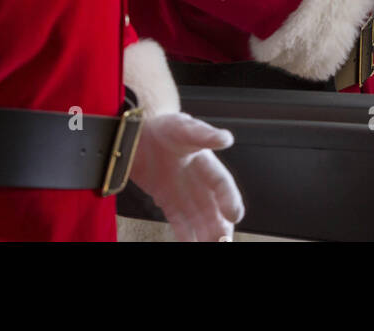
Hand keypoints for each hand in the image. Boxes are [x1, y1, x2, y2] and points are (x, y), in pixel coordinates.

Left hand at [129, 112, 244, 241]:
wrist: (139, 131)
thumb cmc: (166, 126)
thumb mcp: (184, 127)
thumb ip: (204, 133)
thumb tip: (225, 138)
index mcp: (207, 163)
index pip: (222, 184)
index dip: (230, 199)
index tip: (234, 215)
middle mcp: (199, 181)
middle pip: (214, 208)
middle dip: (221, 226)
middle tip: (224, 240)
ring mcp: (184, 193)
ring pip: (199, 220)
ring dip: (206, 235)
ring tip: (212, 246)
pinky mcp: (168, 201)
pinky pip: (179, 223)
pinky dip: (185, 236)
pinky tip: (190, 245)